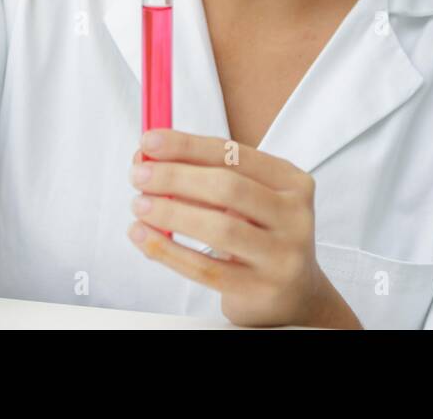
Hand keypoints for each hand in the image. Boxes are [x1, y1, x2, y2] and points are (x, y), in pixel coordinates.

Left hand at [127, 129, 362, 328]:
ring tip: (139, 205)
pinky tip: (144, 237)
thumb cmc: (260, 234)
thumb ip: (205, 176)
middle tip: (139, 175)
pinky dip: (168, 251)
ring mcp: (281, 254)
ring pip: (219, 228)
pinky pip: (206, 269)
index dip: (188, 145)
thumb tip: (150, 157)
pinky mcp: (260, 288)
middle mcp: (293, 215)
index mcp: (291, 182)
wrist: (293, 291)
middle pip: (227, 188)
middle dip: (175, 177)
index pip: (234, 154)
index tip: (150, 140)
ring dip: (170, 213)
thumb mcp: (246, 199)